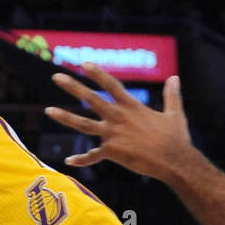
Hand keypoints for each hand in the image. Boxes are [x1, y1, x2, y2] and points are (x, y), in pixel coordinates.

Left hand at [45, 64, 191, 180]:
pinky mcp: (113, 152)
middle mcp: (119, 117)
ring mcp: (114, 134)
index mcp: (132, 106)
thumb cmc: (176, 138)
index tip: (84, 63)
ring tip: (48, 110)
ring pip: (84, 124)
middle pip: (91, 99)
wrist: (175, 161)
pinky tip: (69, 161)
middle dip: (73, 87)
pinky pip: (93, 156)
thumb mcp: (175, 113)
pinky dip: (81, 160)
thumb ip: (172, 95)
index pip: (111, 85)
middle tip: (56, 77)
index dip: (97, 73)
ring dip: (65, 117)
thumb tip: (175, 77)